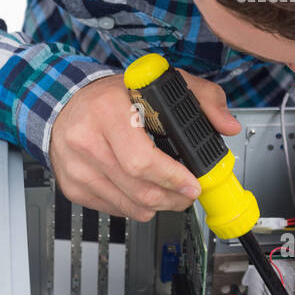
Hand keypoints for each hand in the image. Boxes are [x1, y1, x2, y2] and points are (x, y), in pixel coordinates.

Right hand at [49, 70, 240, 220]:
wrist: (67, 104)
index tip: (193, 184)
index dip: (173, 178)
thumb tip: (227, 124)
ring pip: (127, 205)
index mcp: (108, 109)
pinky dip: (134, 206)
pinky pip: (113, 209)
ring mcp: (76, 166)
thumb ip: (203, 99)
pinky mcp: (72, 185)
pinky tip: (141, 190)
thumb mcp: (161, 85)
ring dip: (156, 206)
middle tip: (188, 194)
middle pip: (138, 188)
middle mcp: (86, 138)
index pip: (142, 159)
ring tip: (169, 194)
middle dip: (172, 197)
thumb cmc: (114, 96)